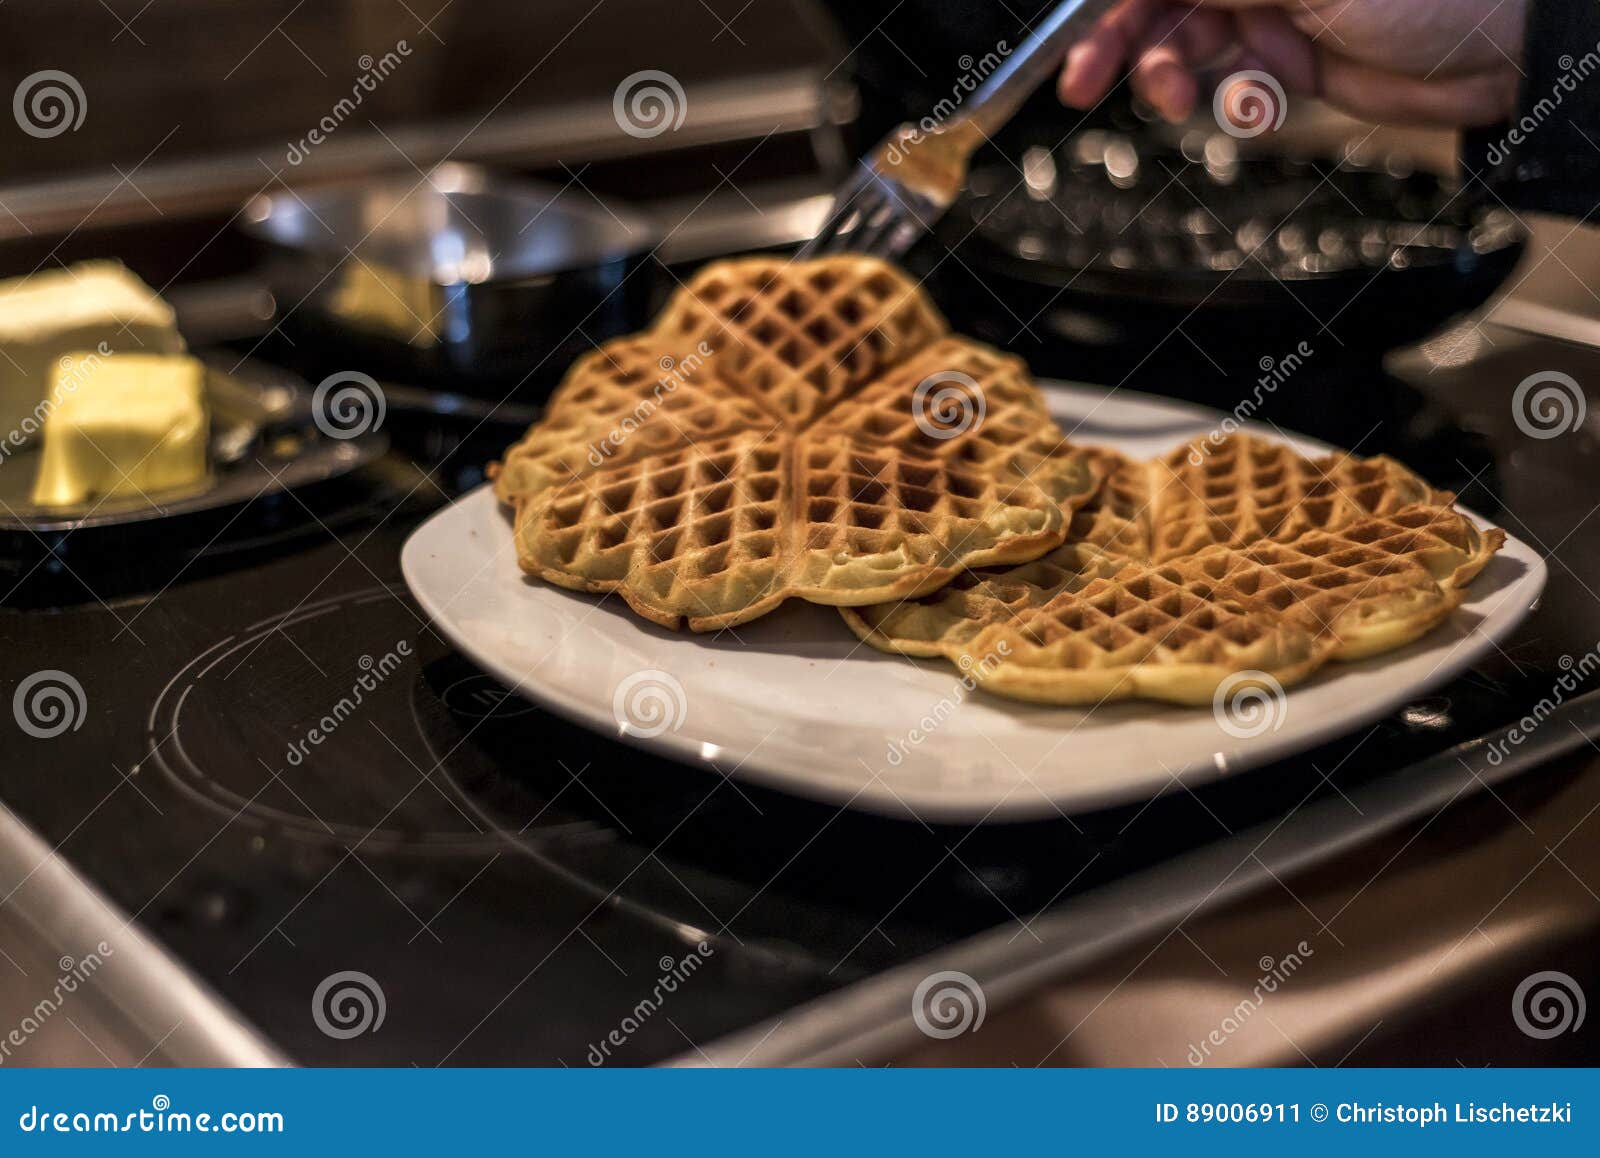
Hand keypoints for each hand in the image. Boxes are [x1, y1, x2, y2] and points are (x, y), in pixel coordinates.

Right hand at [1057, 0, 1525, 128]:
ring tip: (1174, 102)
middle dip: (1122, 39)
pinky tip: (1252, 102)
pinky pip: (1233, 84)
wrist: (1503, 49)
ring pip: (1188, 45)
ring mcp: (1274, 9)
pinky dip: (1231, 100)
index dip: (1113, 3)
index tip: (1076, 31)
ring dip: (1168, 79)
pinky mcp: (1292, 61)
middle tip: (1083, 80)